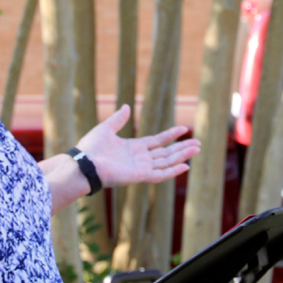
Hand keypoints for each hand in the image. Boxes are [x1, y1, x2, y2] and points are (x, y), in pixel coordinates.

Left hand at [75, 105, 200, 188]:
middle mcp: (140, 158)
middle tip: (198, 143)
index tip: (184, 128)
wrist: (84, 163)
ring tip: (197, 149)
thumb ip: (118, 119)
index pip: (158, 141)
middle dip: (182, 147)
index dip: (171, 135)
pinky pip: (160, 174)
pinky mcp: (140, 176)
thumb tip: (126, 106)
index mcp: (134, 147)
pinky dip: (173, 171)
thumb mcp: (106, 128)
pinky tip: (186, 166)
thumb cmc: (91, 147)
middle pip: (166, 152)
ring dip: (182, 156)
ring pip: (167, 162)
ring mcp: (141, 168)